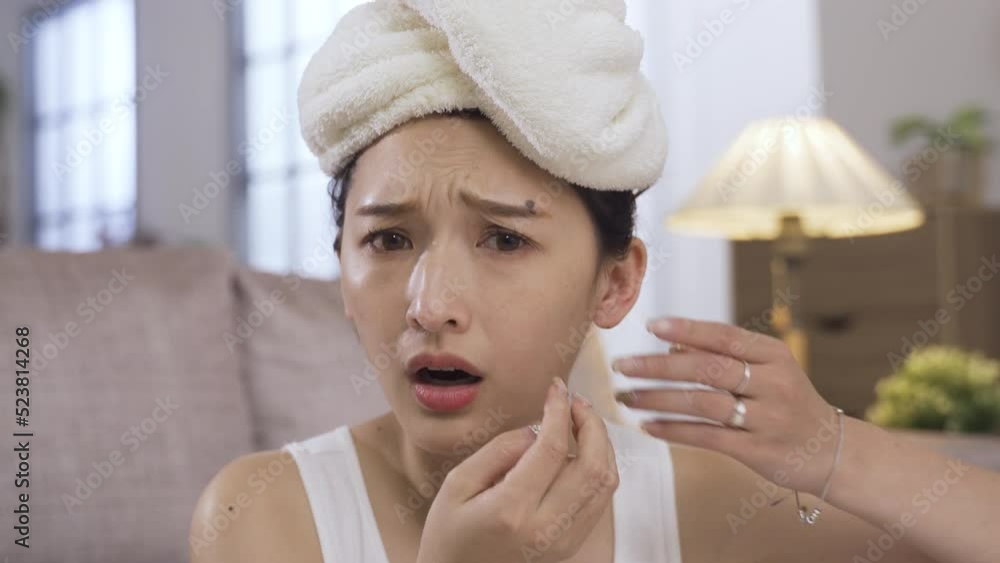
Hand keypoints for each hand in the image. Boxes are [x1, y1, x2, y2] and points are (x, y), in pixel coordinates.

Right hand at [416, 377, 618, 562]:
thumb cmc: (448, 536)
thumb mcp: (456, 485)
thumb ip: (498, 451)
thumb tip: (536, 429)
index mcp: (511, 510)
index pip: (552, 449)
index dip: (559, 410)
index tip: (556, 387)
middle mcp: (545, 529)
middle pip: (593, 466)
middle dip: (592, 424)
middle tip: (575, 401)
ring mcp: (563, 541)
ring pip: (605, 484)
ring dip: (601, 445)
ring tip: (579, 422)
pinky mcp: (570, 546)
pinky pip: (600, 501)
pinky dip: (599, 469)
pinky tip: (579, 452)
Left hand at [612, 316, 841, 496]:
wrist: (833, 451)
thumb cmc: (788, 403)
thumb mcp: (770, 370)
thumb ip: (726, 356)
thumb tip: (670, 346)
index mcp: (774, 354)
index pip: (724, 336)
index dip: (686, 329)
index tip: (650, 325)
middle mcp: (772, 383)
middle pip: (707, 368)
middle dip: (658, 366)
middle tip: (623, 364)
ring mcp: (767, 418)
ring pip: (703, 403)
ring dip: (658, 399)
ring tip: (626, 396)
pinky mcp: (757, 450)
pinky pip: (707, 437)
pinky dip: (674, 430)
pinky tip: (648, 426)